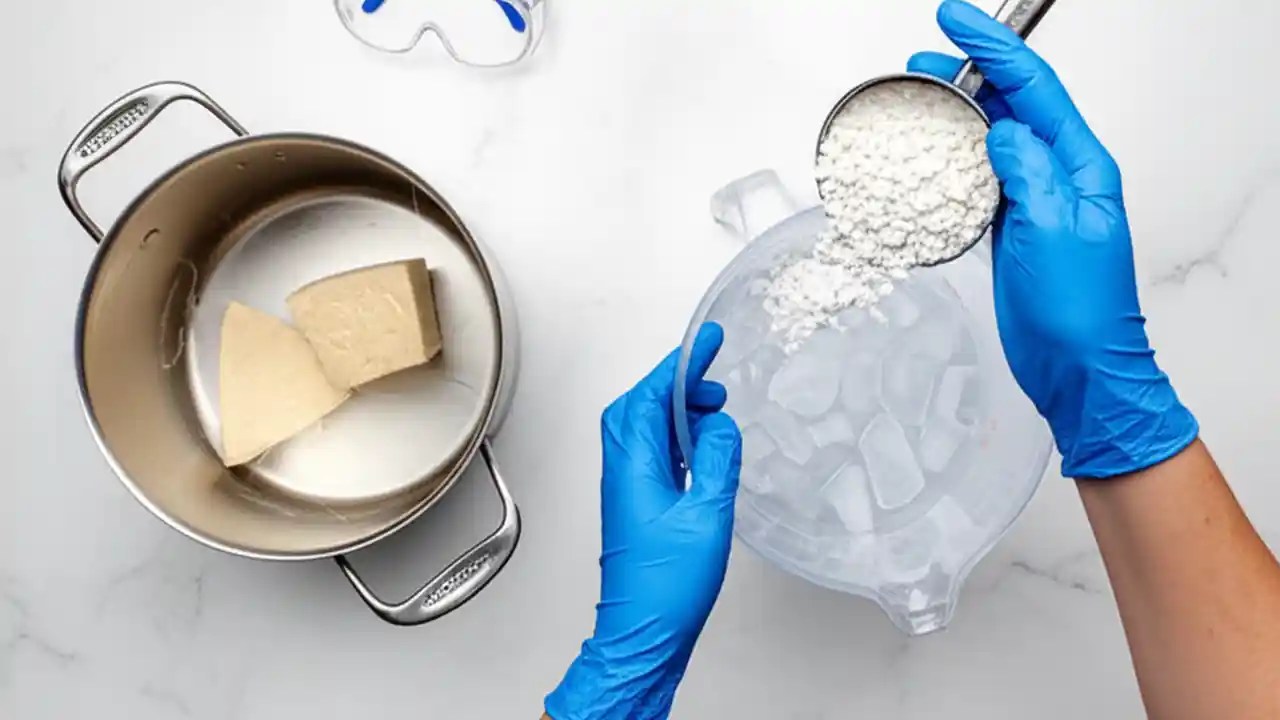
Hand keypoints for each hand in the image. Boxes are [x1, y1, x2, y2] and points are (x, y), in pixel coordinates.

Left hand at [545, 324, 742, 719]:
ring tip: (714, 408)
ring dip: (678, 411)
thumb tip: (719, 424)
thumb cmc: (666, 588)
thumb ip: (717, 461)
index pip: (651, 394)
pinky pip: (654, 453)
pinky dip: (678, 437)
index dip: (680, 364)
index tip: (706, 342)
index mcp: (633, 464)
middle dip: (677, 383)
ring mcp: (628, 488)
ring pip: (647, 429)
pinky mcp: (638, 505)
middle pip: (641, 405)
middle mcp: (623, 470)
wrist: (642, 637)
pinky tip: (702, 446)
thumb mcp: (706, 516)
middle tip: (713, 376)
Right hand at [907, 0, 1197, 477]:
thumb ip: (1027, 174)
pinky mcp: (1011, 227)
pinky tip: (930, 153)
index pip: (1034, 90)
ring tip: (919, 94)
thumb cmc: (1080, 313)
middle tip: (923, 59)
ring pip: (991, 139)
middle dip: (968, 73)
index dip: (994, 50)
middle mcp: (1058, 175)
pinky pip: (979, 178)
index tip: (957, 22)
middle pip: (1011, 105)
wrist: (1079, 370)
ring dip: (956, 113)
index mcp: (1080, 167)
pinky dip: (952, 158)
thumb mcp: (1054, 232)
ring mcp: (1033, 200)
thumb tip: (1001, 132)